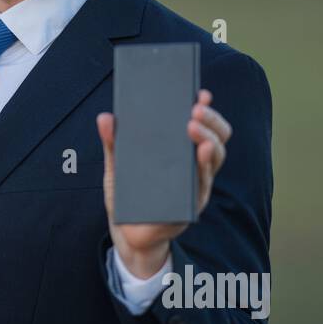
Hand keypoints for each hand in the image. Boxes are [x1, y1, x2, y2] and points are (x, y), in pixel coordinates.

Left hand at [96, 89, 231, 278]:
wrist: (127, 232)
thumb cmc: (127, 194)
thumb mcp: (117, 166)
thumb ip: (113, 143)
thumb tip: (106, 117)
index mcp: (180, 151)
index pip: (201, 124)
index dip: (205, 106)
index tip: (200, 91)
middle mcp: (195, 166)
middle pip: (216, 137)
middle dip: (210, 120)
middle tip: (195, 108)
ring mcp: (197, 185)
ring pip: (215, 159)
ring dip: (208, 140)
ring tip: (193, 127)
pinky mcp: (192, 205)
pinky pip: (202, 185)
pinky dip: (202, 168)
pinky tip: (197, 155)